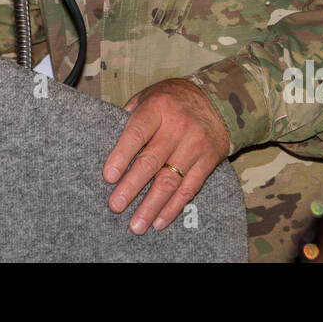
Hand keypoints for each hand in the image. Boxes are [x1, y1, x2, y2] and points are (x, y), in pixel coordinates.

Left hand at [103, 78, 229, 233]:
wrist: (217, 101)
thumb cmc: (172, 100)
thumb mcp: (149, 96)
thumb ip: (129, 115)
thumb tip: (105, 141)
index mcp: (158, 107)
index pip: (137, 133)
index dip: (122, 155)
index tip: (108, 177)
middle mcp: (178, 126)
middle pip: (152, 161)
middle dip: (132, 186)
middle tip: (116, 205)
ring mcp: (195, 145)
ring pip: (170, 180)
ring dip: (151, 205)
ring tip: (136, 225)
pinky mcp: (208, 161)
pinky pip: (189, 188)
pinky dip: (173, 207)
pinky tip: (159, 221)